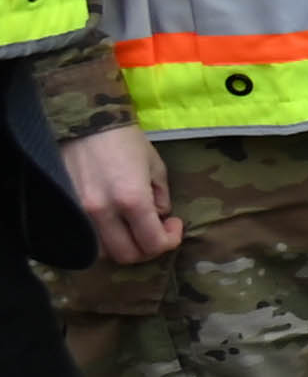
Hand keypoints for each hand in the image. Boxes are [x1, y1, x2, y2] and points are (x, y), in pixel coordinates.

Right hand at [64, 124, 175, 265]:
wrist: (83, 121)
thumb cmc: (124, 140)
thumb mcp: (155, 166)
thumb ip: (160, 197)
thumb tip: (159, 217)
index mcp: (130, 199)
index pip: (152, 243)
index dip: (169, 240)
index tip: (174, 224)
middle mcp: (101, 211)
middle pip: (127, 255)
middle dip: (147, 248)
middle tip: (156, 229)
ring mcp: (78, 212)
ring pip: (102, 252)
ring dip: (122, 246)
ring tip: (132, 228)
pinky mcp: (64, 209)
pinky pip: (83, 238)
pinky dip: (101, 240)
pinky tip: (112, 225)